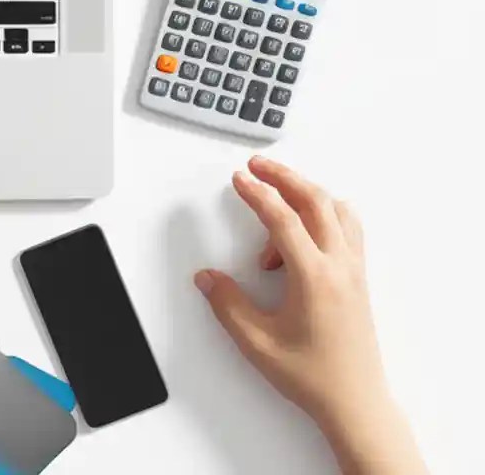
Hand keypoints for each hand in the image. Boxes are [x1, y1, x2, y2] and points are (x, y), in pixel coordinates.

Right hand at [195, 156, 424, 474]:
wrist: (354, 400)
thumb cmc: (313, 375)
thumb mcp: (256, 341)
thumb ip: (227, 304)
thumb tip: (208, 278)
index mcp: (314, 278)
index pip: (283, 220)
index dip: (258, 194)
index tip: (240, 179)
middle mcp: (340, 267)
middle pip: (316, 201)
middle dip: (283, 177)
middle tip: (257, 167)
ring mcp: (354, 271)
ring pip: (338, 210)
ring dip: (308, 194)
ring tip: (279, 196)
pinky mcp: (358, 279)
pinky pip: (348, 229)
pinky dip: (326, 215)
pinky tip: (306, 227)